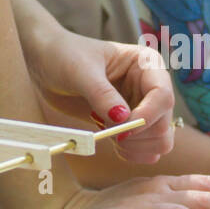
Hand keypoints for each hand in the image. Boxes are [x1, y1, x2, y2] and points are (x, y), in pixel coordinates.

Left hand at [27, 27, 174, 162]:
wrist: (45, 63)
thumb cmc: (64, 55)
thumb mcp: (80, 70)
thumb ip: (101, 94)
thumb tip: (123, 119)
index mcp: (146, 63)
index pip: (163, 96)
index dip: (148, 116)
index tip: (123, 129)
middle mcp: (150, 86)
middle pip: (164, 123)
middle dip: (139, 135)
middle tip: (109, 132)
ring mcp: (142, 107)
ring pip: (160, 140)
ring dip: (136, 146)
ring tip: (107, 134)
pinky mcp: (130, 124)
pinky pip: (146, 149)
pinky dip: (132, 153)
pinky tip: (111, 143)